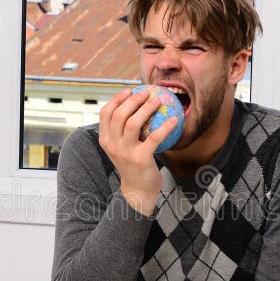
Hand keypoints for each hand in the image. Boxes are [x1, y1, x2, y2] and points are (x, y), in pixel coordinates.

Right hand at [99, 88, 179, 214]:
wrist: (137, 190)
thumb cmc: (132, 164)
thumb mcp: (120, 147)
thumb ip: (121, 131)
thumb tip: (135, 105)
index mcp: (105, 140)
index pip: (105, 113)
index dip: (116, 99)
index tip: (129, 91)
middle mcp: (112, 145)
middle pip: (119, 115)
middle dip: (133, 100)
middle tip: (146, 93)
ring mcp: (125, 152)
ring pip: (133, 123)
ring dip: (146, 109)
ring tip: (157, 101)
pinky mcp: (140, 159)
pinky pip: (154, 137)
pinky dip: (165, 126)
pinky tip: (174, 119)